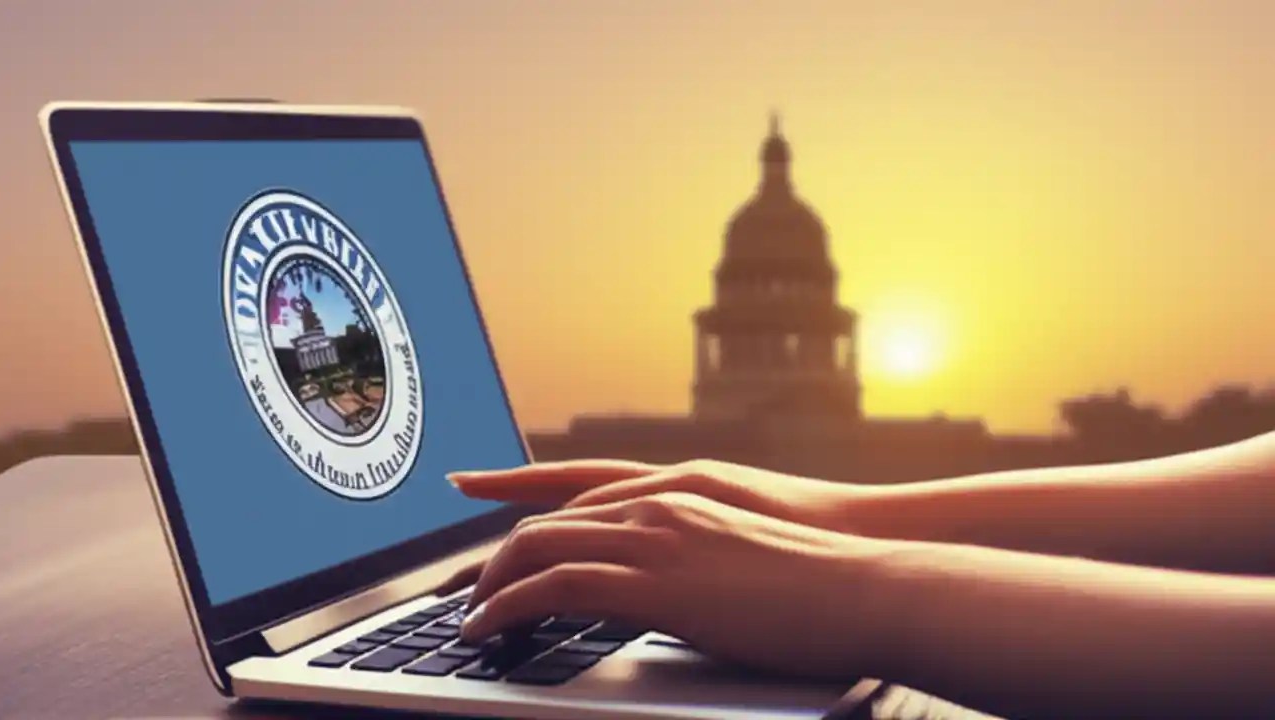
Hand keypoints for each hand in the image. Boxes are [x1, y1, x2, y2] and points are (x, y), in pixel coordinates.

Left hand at [432, 459, 873, 595]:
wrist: (865, 577)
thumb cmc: (820, 575)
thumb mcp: (744, 551)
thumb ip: (697, 555)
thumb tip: (672, 587)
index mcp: (676, 492)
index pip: (578, 490)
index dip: (521, 496)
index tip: (477, 497)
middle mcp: (656, 501)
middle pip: (547, 515)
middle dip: (497, 551)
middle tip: (466, 588)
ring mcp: (654, 535)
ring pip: (541, 544)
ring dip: (494, 581)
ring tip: (471, 616)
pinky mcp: (655, 579)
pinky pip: (557, 585)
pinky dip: (511, 604)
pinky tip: (491, 628)